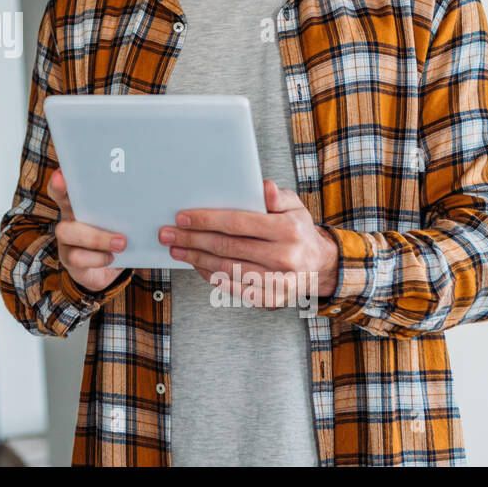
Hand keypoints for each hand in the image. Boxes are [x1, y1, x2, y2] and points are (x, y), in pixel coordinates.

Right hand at [48, 167, 126, 293]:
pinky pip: (77, 258)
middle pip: (62, 204)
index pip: (64, 188)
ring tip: (122, 242)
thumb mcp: (124, 217)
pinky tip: (113, 257)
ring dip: (96, 237)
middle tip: (88, 199)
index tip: (62, 174)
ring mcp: (66, 242)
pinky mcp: (72, 261)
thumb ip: (129, 205)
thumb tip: (150, 198)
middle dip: (70, 201)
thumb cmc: (120, 232)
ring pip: (67, 232)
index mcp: (80, 204)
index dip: (60, 181)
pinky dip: (98, 258)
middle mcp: (69, 219)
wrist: (115, 265)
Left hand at [157, 179, 339, 308]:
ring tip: (176, 250)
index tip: (182, 217)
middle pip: (227, 247)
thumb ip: (276, 196)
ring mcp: (278, 282)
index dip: (206, 220)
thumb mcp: (294, 205)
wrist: (319, 265)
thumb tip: (263, 187)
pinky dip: (212, 277)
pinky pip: (234, 288)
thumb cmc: (297, 230)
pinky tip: (197, 267)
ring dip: (196, 259)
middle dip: (192, 239)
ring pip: (226, 269)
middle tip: (168, 235)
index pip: (237, 223)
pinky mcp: (271, 299)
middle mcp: (284, 257)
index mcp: (288, 229)